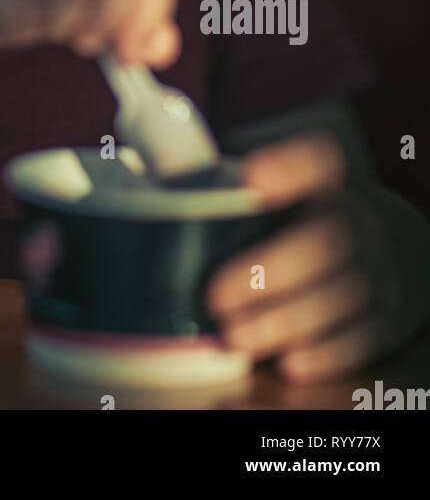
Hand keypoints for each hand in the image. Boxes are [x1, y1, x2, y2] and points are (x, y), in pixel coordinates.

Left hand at [203, 131, 426, 381]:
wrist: (379, 247)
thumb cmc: (299, 215)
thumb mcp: (273, 186)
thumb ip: (210, 174)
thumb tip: (136, 156)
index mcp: (325, 181)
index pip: (318, 161)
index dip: (290, 166)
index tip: (252, 179)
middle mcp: (356, 221)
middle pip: (326, 240)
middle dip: (271, 271)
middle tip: (216, 297)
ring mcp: (374, 269)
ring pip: (341, 293)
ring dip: (287, 319)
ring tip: (235, 336)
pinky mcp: (382, 316)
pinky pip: (361, 335)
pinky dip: (326, 351)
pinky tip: (289, 361)